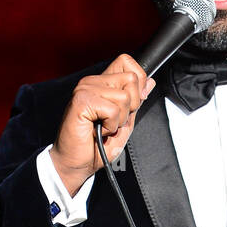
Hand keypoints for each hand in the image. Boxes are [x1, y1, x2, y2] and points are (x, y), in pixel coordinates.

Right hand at [50, 53, 155, 194]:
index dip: (138, 82)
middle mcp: (92, 82)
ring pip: (124, 97)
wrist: (76, 164)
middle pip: (131, 79)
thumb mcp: (124, 122)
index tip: (131, 105)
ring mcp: (85, 89)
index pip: (128, 62)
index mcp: (102, 83)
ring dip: (119, 120)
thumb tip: (150, 81)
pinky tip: (98, 131)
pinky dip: (110, 126)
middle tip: (113, 121)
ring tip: (104, 127)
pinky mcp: (81, 101)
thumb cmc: (96, 146)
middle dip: (131, 106)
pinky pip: (113, 110)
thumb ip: (136, 101)